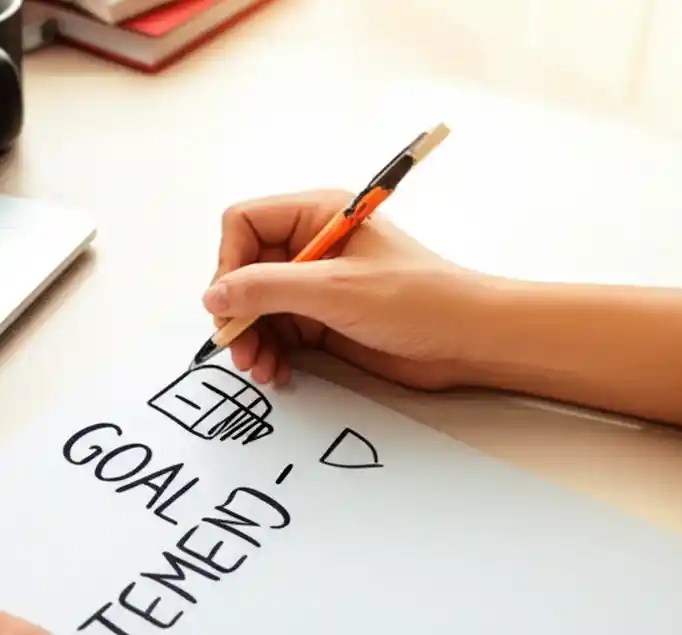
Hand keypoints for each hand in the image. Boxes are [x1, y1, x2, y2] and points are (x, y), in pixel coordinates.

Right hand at [204, 189, 489, 389]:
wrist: (468, 340)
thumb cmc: (418, 300)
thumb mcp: (334, 290)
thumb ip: (267, 289)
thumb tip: (213, 297)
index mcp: (316, 214)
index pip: (244, 225)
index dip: (229, 264)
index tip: (229, 304)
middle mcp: (311, 245)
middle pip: (245, 271)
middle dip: (238, 311)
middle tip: (239, 348)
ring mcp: (316, 284)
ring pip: (257, 307)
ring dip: (251, 338)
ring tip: (260, 368)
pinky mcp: (323, 319)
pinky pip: (278, 332)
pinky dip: (271, 353)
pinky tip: (278, 372)